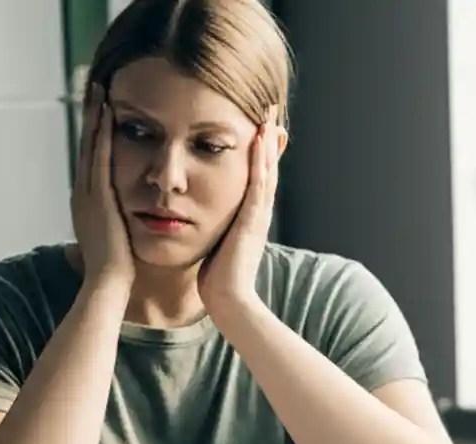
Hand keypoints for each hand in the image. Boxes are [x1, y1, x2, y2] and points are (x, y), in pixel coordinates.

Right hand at [71, 82, 134, 288]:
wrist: (109, 285)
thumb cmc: (117, 272)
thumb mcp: (115, 242)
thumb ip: (116, 226)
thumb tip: (122, 223)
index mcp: (86, 203)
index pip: (89, 159)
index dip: (92, 132)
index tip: (99, 109)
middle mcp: (83, 194)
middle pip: (85, 145)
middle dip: (89, 115)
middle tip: (93, 86)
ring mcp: (88, 194)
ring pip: (89, 146)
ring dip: (94, 116)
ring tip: (99, 88)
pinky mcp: (99, 197)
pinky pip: (100, 158)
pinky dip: (103, 135)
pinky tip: (108, 114)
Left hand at [198, 105, 286, 315]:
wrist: (229, 301)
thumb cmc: (219, 279)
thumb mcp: (219, 245)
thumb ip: (219, 230)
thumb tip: (206, 220)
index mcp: (249, 217)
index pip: (257, 177)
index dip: (260, 152)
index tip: (258, 127)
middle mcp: (258, 213)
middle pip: (267, 168)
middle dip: (268, 140)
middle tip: (270, 111)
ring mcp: (257, 216)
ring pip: (266, 172)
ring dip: (267, 144)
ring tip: (268, 117)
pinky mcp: (251, 222)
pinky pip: (258, 186)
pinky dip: (260, 163)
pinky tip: (259, 143)